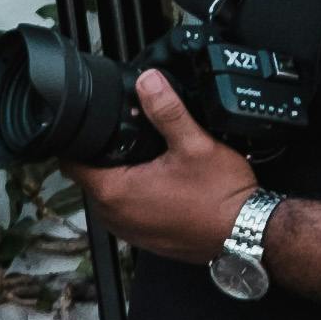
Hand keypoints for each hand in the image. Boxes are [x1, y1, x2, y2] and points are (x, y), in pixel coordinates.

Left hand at [69, 68, 261, 264]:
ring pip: (109, 195)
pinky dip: (137, 196)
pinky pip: (128, 210)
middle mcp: (114, 216)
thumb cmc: (221, 196)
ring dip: (120, 177)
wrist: (248, 233)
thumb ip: (167, 110)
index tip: (93, 127)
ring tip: (147, 158)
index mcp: (115, 192)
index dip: (78, 142)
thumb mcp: (194, 144)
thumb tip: (148, 81)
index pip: (72, 163)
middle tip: (129, 137)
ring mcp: (128, 230)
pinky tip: (161, 182)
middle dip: (103, 157)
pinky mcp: (144, 237)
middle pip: (90, 177)